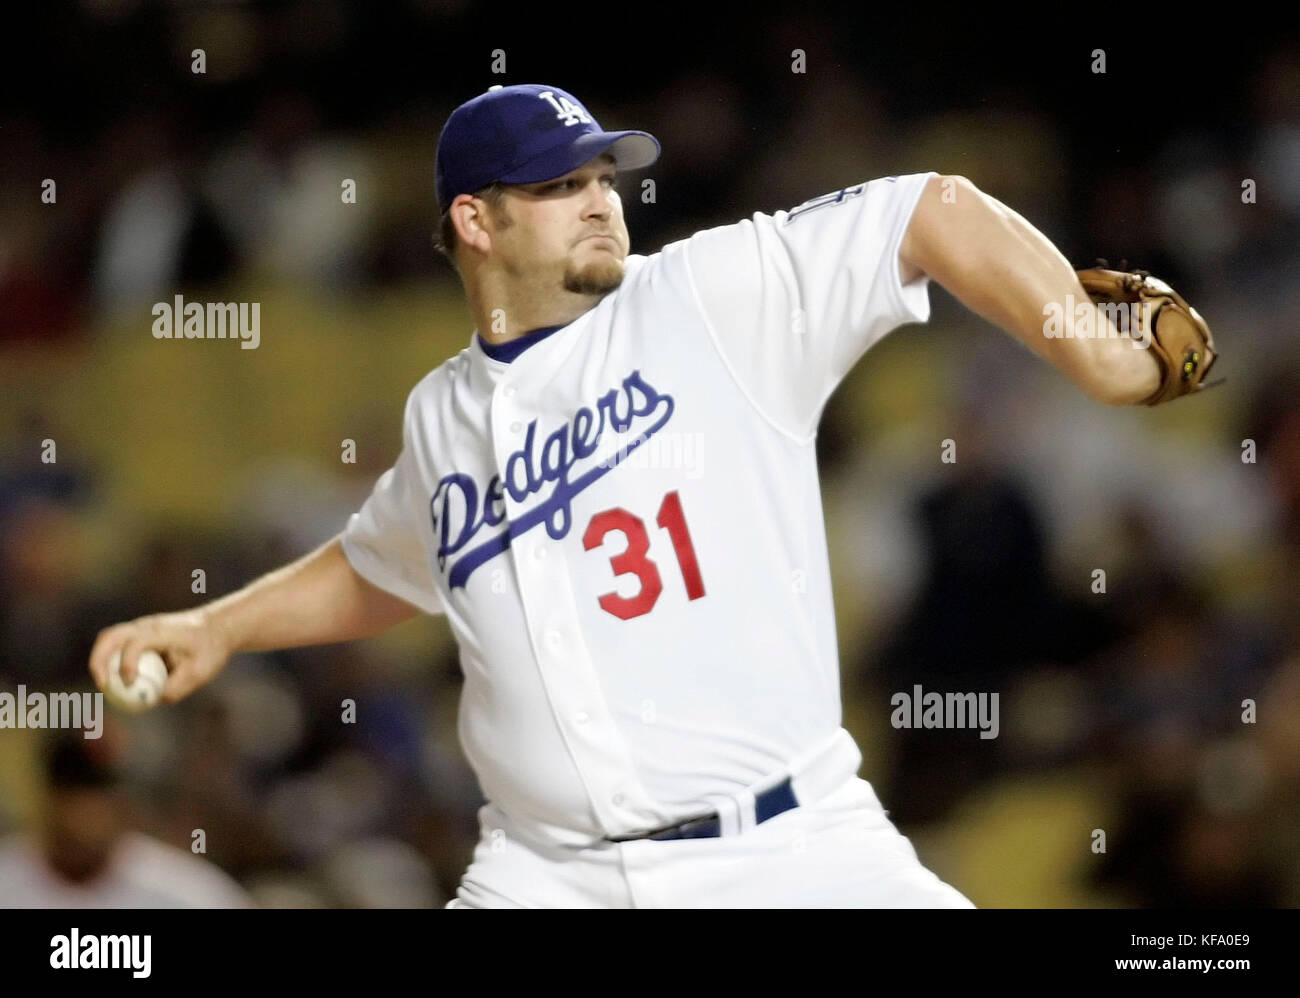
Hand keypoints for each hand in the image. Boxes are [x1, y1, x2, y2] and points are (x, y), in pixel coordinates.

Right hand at [89, 608, 232, 704]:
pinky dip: (110, 661)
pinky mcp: (138, 633)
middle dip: (99, 660)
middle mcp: (147, 624)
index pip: (136, 642)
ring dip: (100, 660)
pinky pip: (117, 645)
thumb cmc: (209, 649)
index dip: (128, 663)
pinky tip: (116, 682)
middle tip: (102, 686)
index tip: (130, 683)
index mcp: (163, 631)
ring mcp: (140, 626)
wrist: (217, 627)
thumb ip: (178, 686)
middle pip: (111, 636)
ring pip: (109, 638)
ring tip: (105, 685)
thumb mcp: (201, 671)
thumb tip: (154, 700)